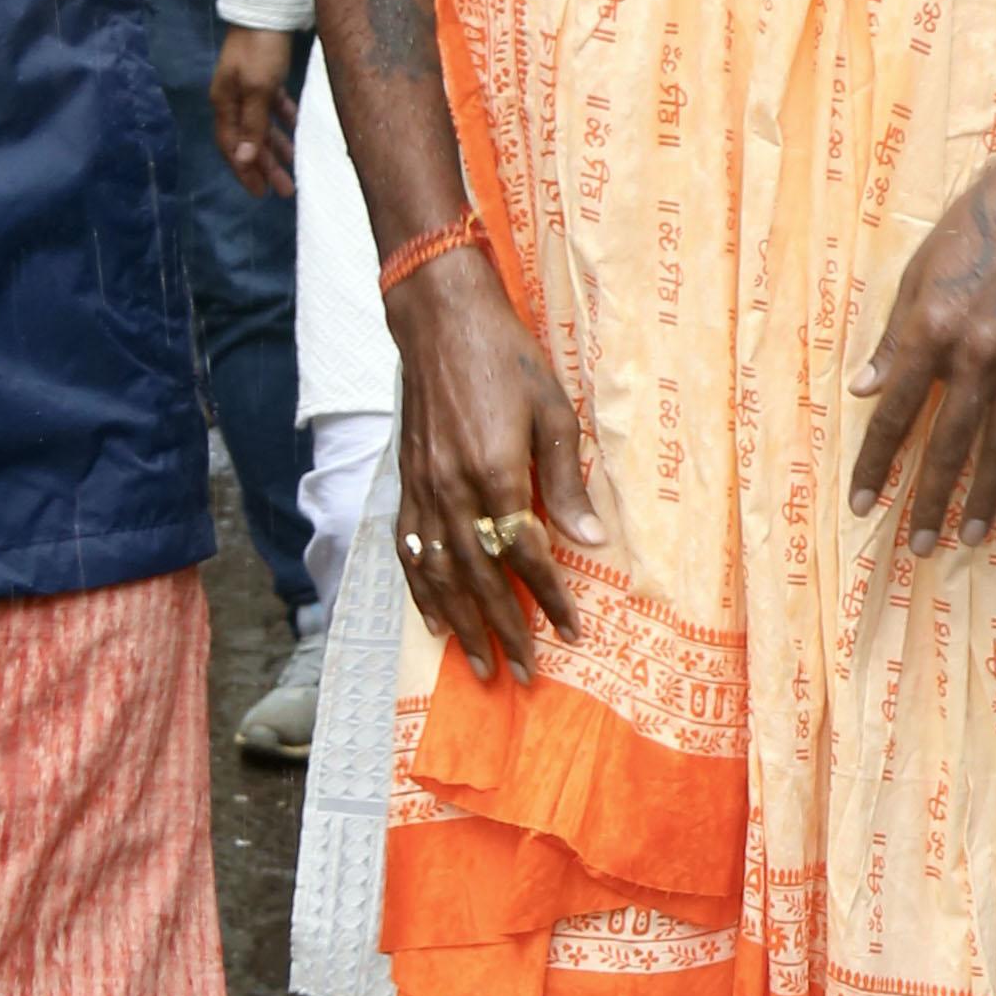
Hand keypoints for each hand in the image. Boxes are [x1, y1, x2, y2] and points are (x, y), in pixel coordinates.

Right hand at [210, 22, 297, 194]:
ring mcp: (249, 87)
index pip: (232, 146)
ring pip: (263, 126)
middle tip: (285, 190)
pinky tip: (296, 131)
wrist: (268, 8)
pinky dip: (284, 121)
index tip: (261, 193)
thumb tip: (244, 160)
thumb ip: (253, 125)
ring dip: (277, 148)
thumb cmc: (261, 49)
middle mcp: (234, 97)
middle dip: (266, 167)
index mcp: (225, 102)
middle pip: (249, 140)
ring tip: (293, 169)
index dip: (246, 171)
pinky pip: (274, 107)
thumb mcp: (258, 89)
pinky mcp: (265, 76)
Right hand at [387, 245, 602, 685]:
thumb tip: (590, 540)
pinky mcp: (406, 484)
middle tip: (524, 673)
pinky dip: (421, 592)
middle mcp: (452, 491)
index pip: (526, 555)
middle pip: (480, 579)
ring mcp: (423, 491)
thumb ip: (566, 481)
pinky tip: (434, 620)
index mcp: (495, 474)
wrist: (439, 321)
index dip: (549, 598)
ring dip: (461, 625)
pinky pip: (410, 553)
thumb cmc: (506, 359)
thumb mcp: (553, 411)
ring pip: (440, 576)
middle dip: (504, 630)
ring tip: (480, 664)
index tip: (571, 632)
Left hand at [849, 130, 995, 549]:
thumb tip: (867, 390)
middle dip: (928, 499)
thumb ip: (894, 336)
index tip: (863, 502)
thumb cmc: (976, 229)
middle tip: (915, 545)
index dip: (876, 461)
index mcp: (932, 332)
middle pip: (947, 444)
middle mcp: (977, 358)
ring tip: (967, 537)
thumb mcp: (918, 272)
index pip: (894, 413)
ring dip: (982, 497)